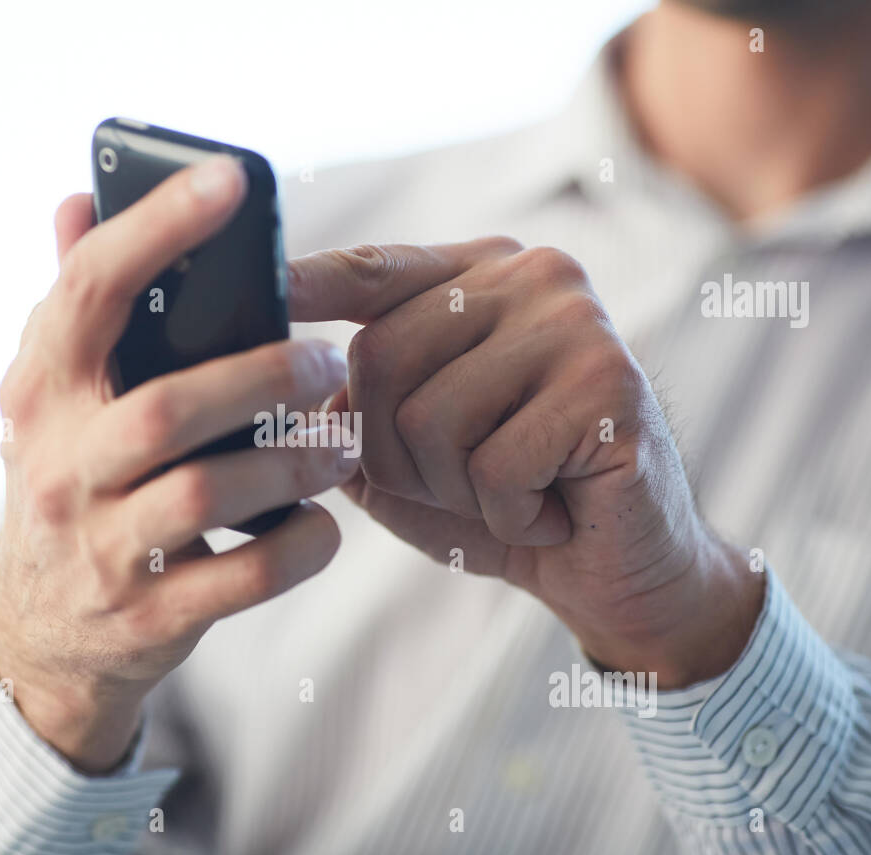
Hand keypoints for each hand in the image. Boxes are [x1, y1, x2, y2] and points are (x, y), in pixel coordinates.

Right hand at [0, 157, 357, 771]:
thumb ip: (73, 308)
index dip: (156, 229)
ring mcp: (101, 550)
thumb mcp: (52, 402)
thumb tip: (74, 200)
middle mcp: (59, 468)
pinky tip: (323, 523)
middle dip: (262, 378)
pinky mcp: (149, 617)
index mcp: (39, 394)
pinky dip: (300, 546)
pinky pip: (244, 579)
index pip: (87, 293)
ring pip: (206, 494)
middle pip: (166, 408)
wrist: (39, 634)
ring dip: (292, 461)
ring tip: (341, 443)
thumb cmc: (70, 487)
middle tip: (327, 365)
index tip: (228, 180)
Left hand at [291, 240, 764, 687]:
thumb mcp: (406, 459)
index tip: (255, 280)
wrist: (615, 568)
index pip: (371, 270)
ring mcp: (575, 321)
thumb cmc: (504, 502)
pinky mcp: (609, 382)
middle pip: (378, 359)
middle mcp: (529, 276)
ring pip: (430, 419)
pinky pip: (494, 465)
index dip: (307, 280)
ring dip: (455, 491)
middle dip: (396, 456)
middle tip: (463, 484)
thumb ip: (349, 417)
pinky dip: (509, 515)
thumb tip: (283, 389)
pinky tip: (554, 507)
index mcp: (476, 280)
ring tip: (516, 492)